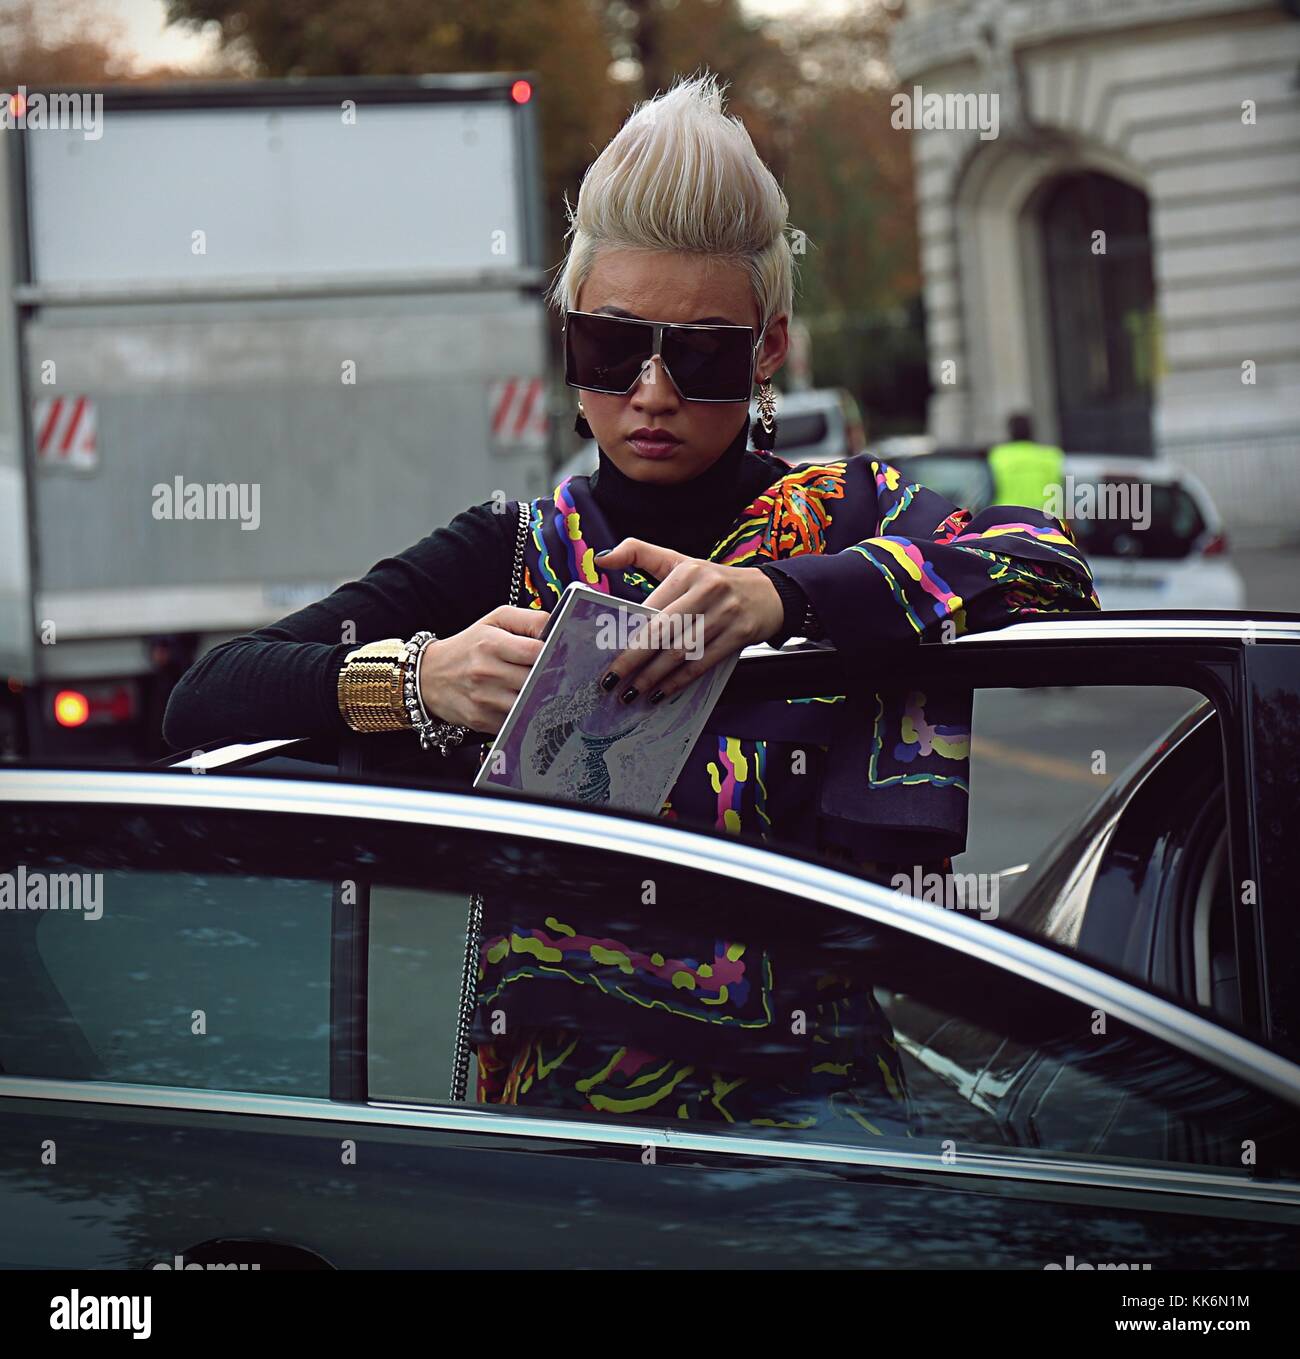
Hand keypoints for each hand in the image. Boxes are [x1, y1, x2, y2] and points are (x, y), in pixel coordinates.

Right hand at [419, 605, 546, 733]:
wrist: (430, 676)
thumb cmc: (469, 646)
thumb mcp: (495, 620)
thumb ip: (529, 620)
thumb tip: (557, 630)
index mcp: (491, 643)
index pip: (537, 651)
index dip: (553, 653)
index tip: (557, 655)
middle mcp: (486, 672)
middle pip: (536, 680)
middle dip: (547, 677)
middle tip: (551, 674)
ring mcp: (483, 699)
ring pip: (529, 703)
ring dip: (538, 698)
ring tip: (535, 688)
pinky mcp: (482, 720)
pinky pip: (516, 720)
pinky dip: (523, 713)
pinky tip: (519, 703)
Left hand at [593, 539, 784, 704]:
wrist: (769, 593)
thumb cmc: (715, 580)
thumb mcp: (679, 561)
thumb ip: (638, 554)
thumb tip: (601, 558)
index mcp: (687, 572)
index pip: (650, 607)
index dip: (626, 633)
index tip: (605, 653)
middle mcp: (706, 591)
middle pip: (662, 632)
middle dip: (633, 659)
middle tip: (610, 680)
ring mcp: (725, 614)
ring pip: (681, 652)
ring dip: (653, 676)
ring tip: (630, 692)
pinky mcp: (739, 635)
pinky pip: (702, 663)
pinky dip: (678, 681)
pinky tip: (660, 692)